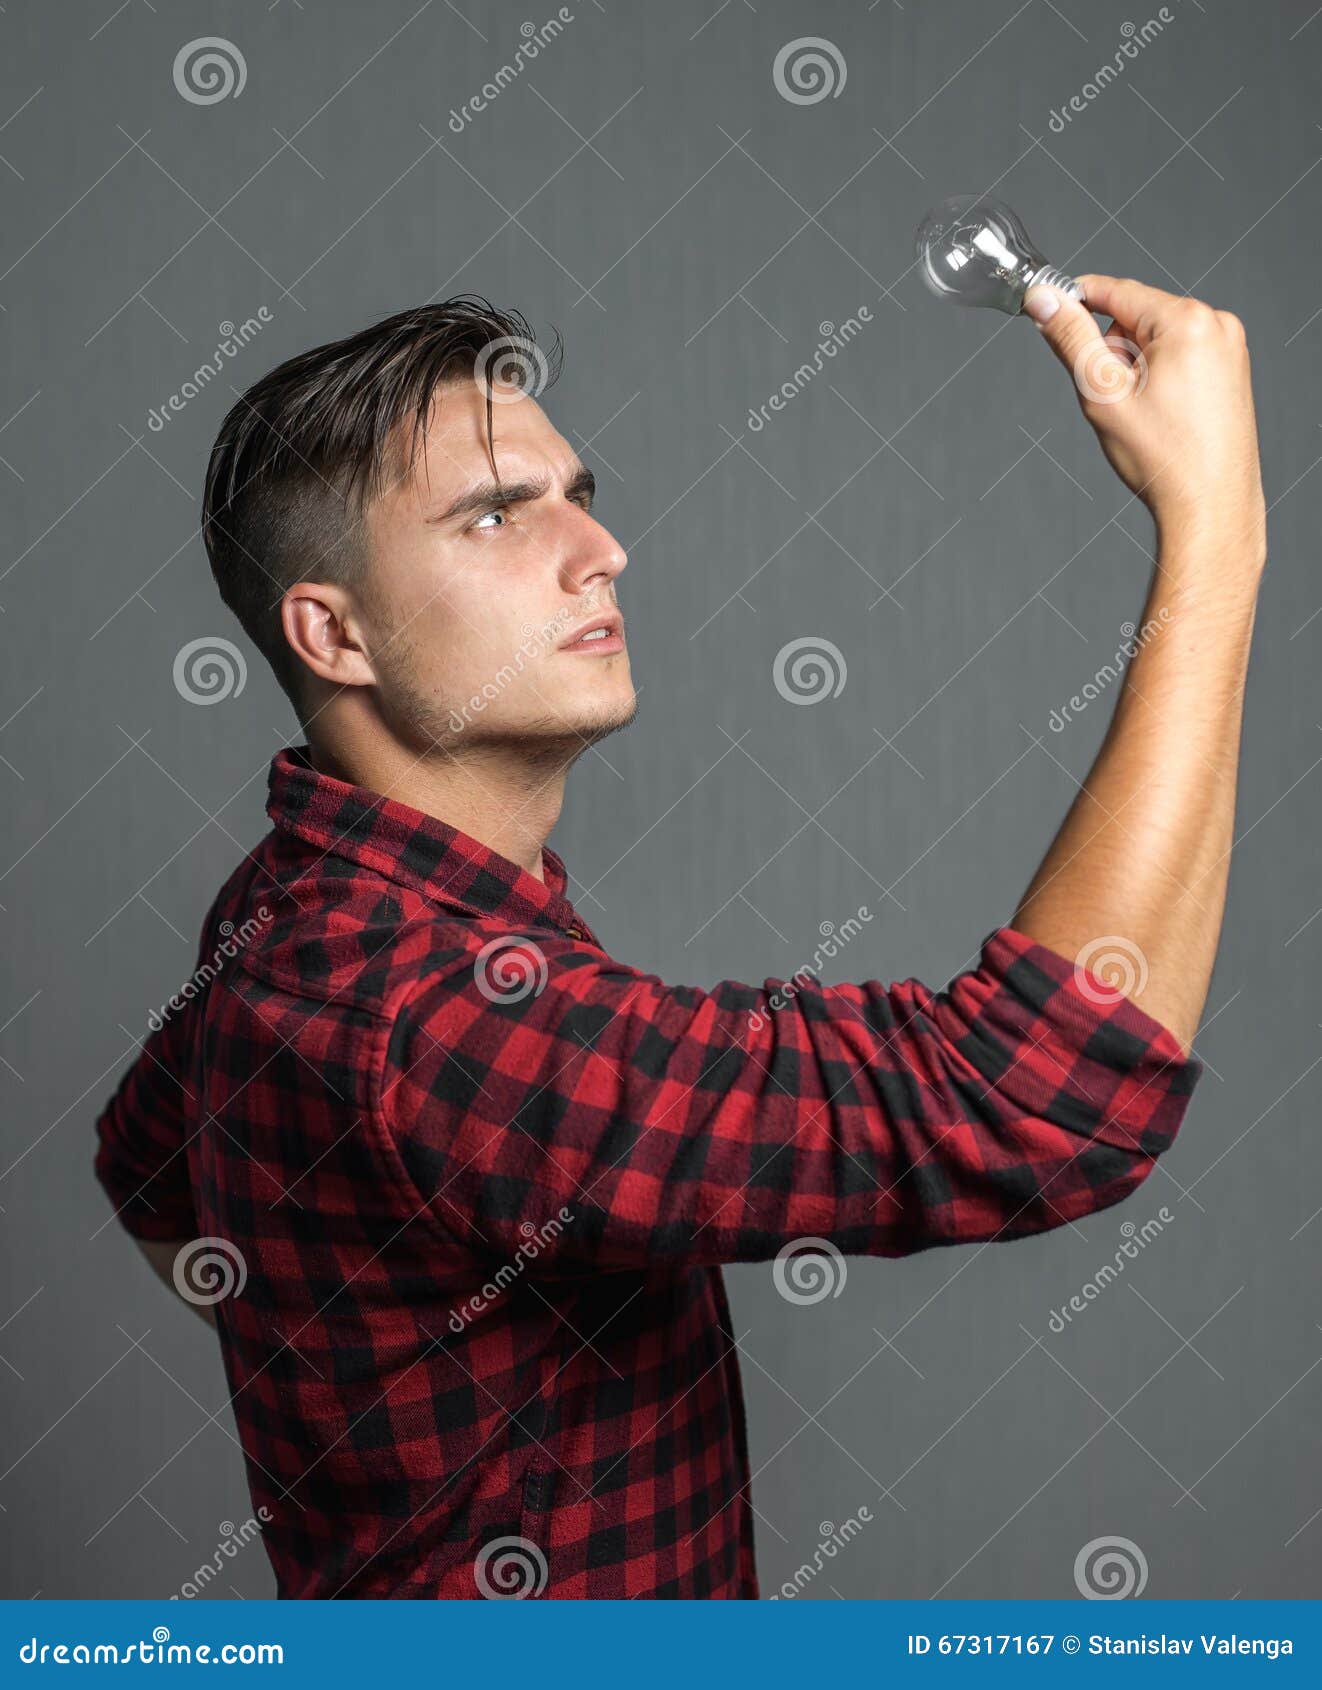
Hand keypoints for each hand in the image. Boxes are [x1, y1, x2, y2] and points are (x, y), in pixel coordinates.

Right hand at [1023, 273, 1265, 568]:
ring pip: (1158, 338)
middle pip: (1138, 317)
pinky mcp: (1232, 367)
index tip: (1046, 307)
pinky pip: (1182, 354)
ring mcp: (1230, 345)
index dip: (1076, 299)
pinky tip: (1163, 414)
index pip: (1116, 291)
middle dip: (1115, 351)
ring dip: (1136, 367)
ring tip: (1144, 413)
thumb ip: (1071, 338)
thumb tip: (1044, 299)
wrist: (1212, 505)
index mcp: (1187, 322)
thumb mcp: (1102, 393)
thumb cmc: (1163, 458)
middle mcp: (1216, 324)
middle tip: (1115, 399)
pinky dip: (1160, 376)